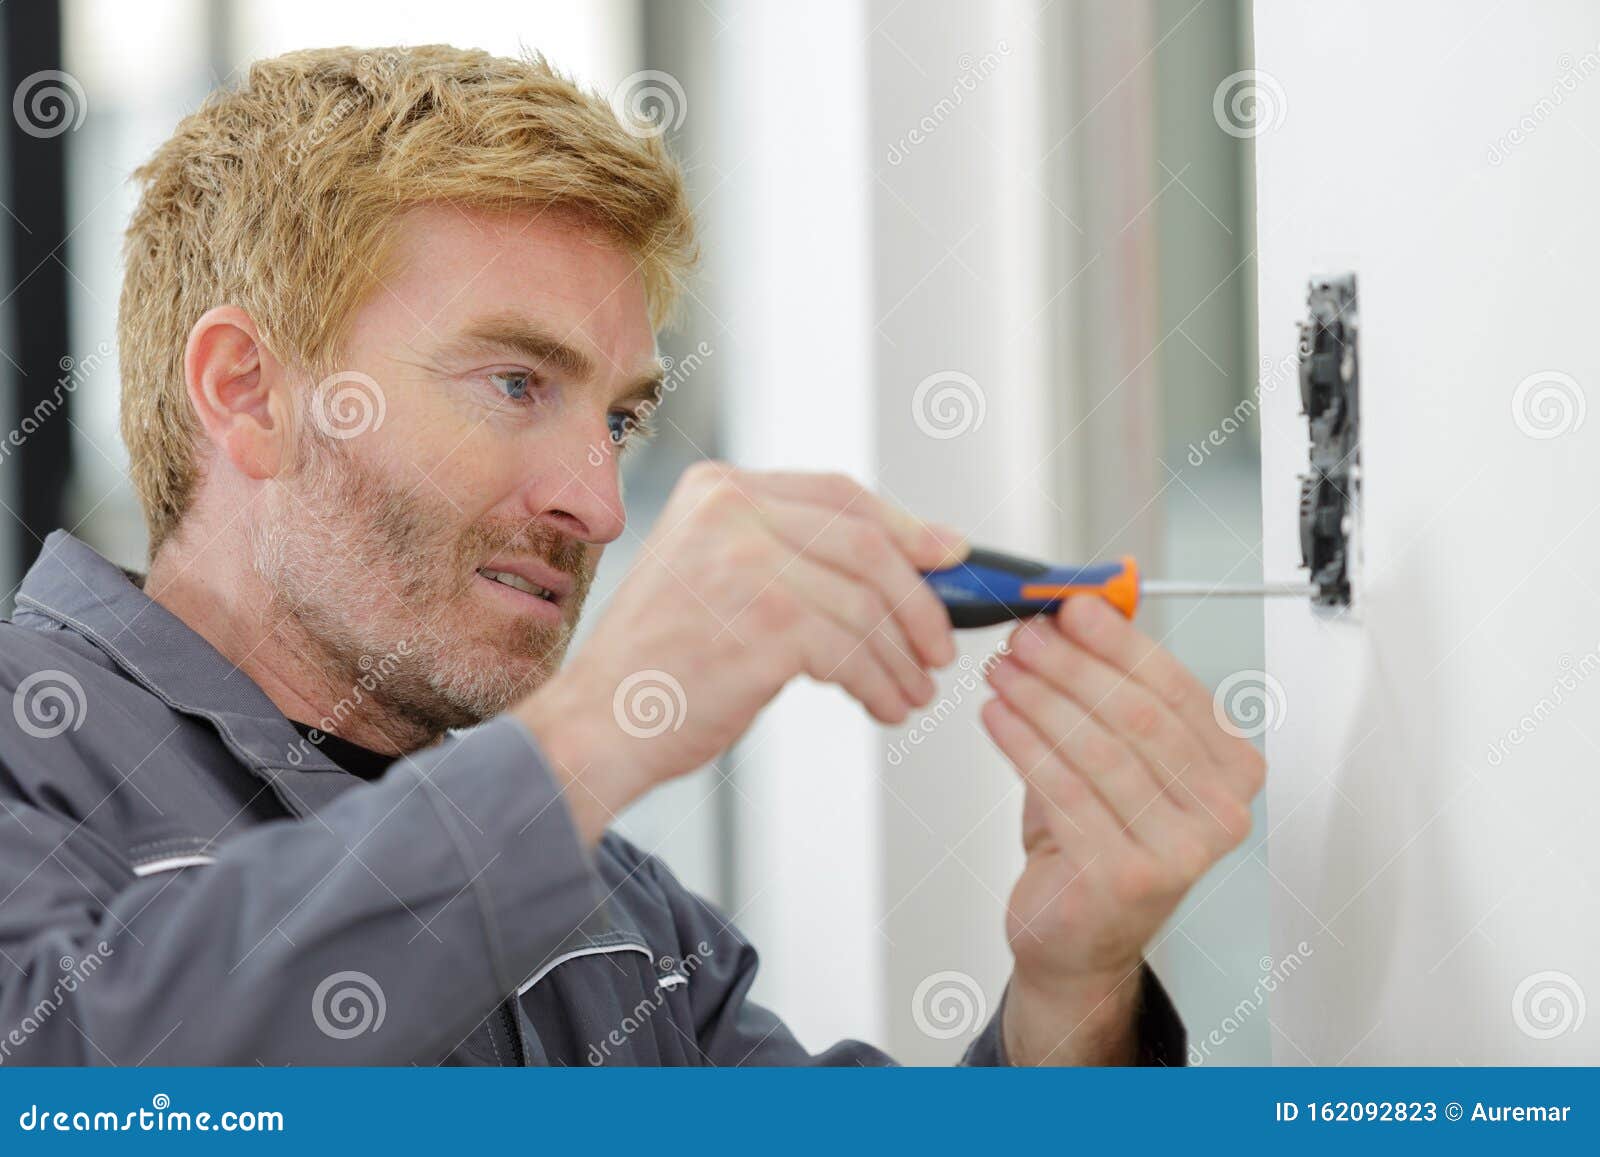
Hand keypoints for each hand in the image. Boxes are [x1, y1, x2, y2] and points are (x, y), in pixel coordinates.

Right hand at [518, 461, 965, 841]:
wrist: (597, 725)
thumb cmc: (659, 664)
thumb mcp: (715, 577)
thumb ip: (790, 554)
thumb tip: (909, 558)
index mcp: (716, 489)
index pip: (839, 493)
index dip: (906, 526)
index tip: (948, 557)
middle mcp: (730, 511)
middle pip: (866, 542)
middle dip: (917, 599)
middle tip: (939, 645)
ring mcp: (747, 564)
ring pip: (866, 603)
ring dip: (901, 656)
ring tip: (910, 690)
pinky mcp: (765, 624)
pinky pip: (854, 651)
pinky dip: (881, 683)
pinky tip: (884, 704)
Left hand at [980, 596, 1266, 1063]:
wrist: (1079, 938)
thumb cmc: (1100, 840)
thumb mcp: (1118, 756)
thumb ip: (1111, 689)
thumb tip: (1077, 610)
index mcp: (1234, 771)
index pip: (1177, 688)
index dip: (1120, 642)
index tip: (1072, 607)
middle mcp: (1220, 814)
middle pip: (1138, 715)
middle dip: (1072, 666)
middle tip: (1024, 636)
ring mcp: (1177, 853)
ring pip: (1097, 750)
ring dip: (1040, 699)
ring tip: (1001, 671)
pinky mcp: (1123, 878)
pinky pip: (1064, 792)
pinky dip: (1023, 744)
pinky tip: (996, 716)